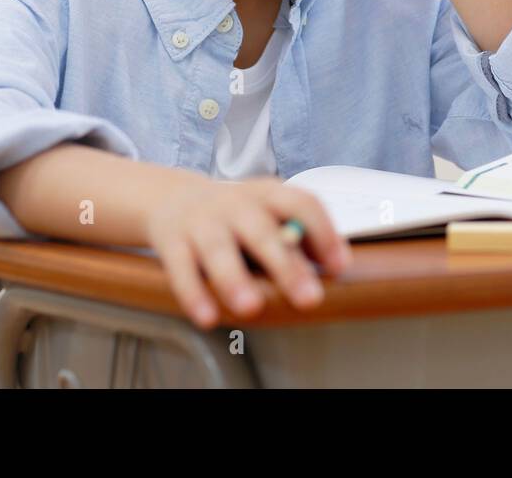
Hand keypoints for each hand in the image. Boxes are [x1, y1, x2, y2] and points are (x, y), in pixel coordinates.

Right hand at [143, 174, 352, 329]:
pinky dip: (194, 293)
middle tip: (309, 299)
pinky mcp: (172, 242)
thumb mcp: (268, 213)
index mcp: (267, 194)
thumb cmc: (235, 214)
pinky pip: (182, 269)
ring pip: (218, 249)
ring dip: (235, 279)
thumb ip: (299, 235)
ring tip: (251, 308)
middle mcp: (235, 204)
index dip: (323, 233)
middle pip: (262, 231)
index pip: (301, 203)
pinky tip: (207, 317)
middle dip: (286, 265)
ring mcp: (202, 222)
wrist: (173, 198)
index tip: (339, 266)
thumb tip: (337, 263)